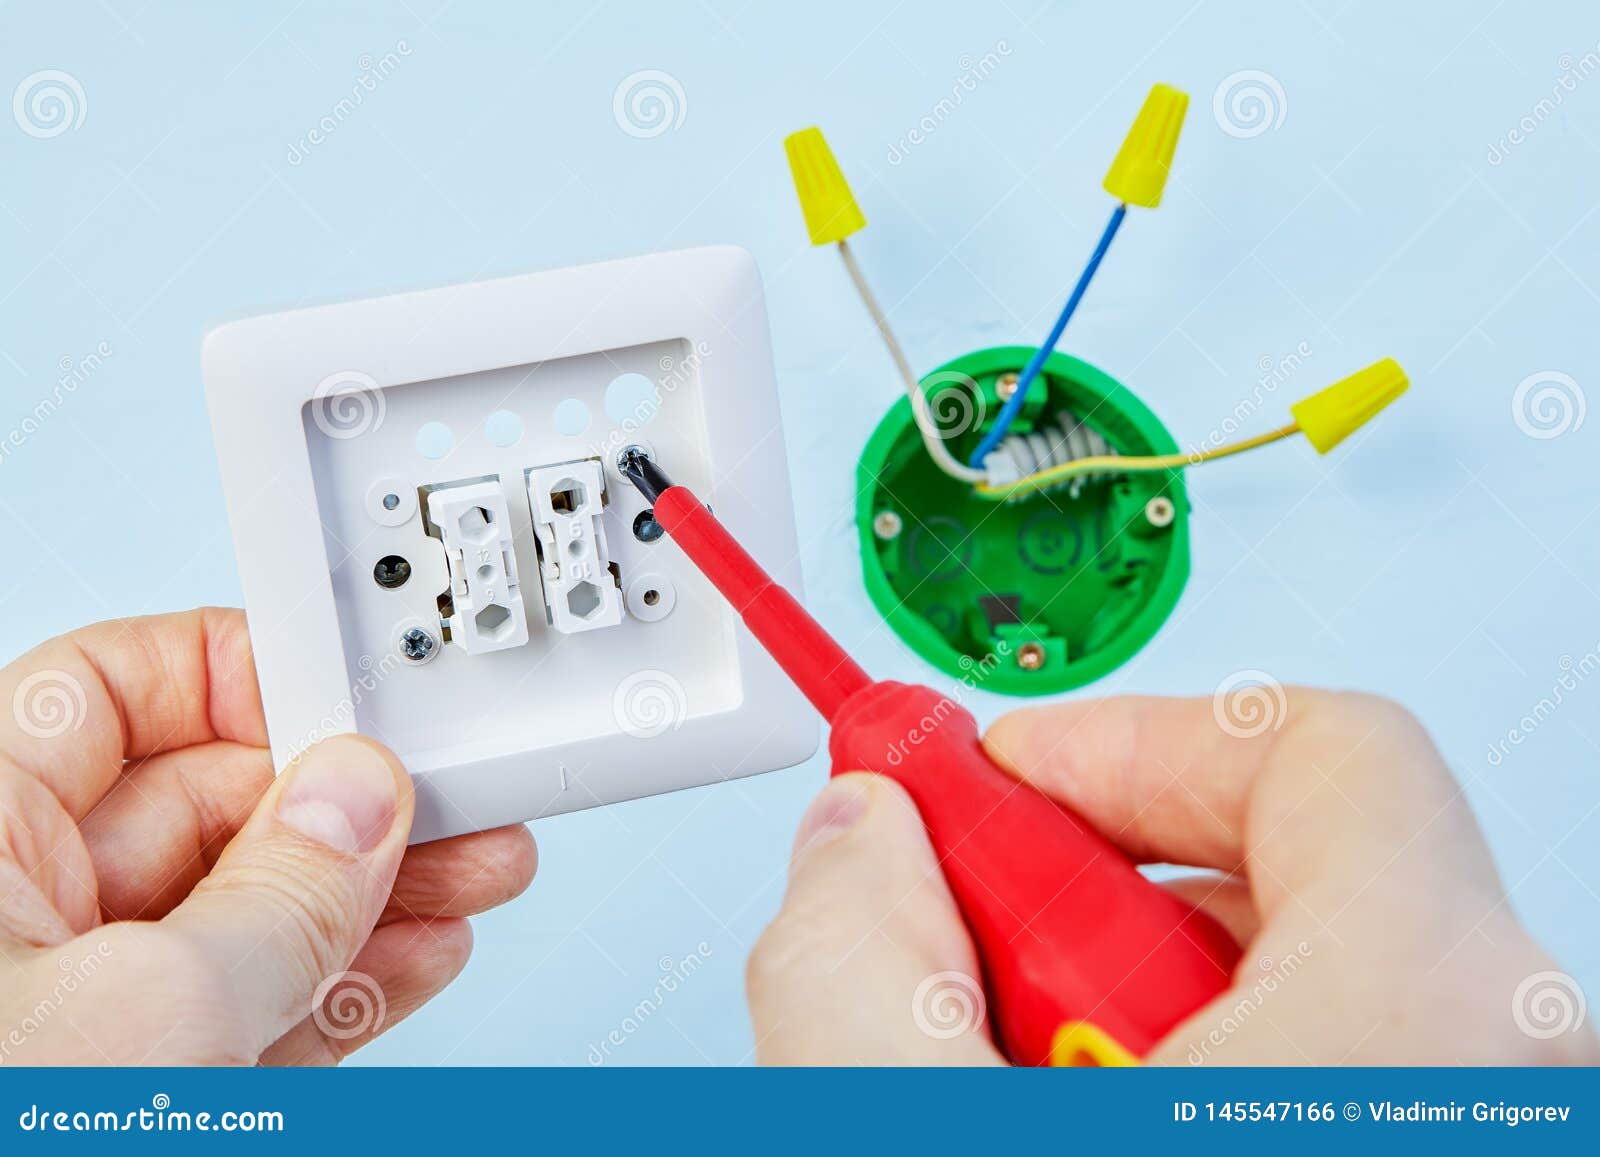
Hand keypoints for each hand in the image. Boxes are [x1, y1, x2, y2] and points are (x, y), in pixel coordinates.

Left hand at [0, 608, 534, 1064]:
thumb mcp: (143, 1013)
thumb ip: (275, 895)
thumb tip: (359, 798)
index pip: (105, 691)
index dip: (238, 671)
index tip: (350, 686)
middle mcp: (25, 914)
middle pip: (212, 804)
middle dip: (352, 799)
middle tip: (459, 787)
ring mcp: (85, 1006)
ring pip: (257, 911)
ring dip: (383, 890)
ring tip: (482, 867)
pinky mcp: (151, 1078)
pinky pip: (263, 1002)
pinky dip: (352, 976)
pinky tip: (425, 946)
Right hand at [747, 690, 1599, 1064]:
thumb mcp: (909, 1121)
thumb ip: (856, 955)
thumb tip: (854, 841)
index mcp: (1428, 1022)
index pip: (1319, 748)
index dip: (1124, 739)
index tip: (997, 781)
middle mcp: (1498, 1064)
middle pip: (1292, 864)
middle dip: (1092, 888)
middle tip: (976, 946)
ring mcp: (1471, 1111)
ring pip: (1295, 981)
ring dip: (1127, 999)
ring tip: (1024, 1065)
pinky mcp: (1425, 1143)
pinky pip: (1322, 1056)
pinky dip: (1187, 1061)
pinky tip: (1087, 1101)